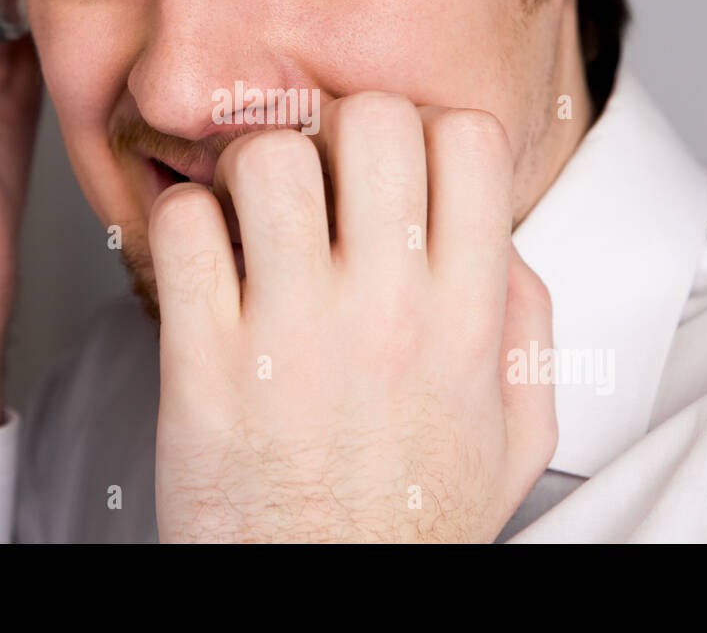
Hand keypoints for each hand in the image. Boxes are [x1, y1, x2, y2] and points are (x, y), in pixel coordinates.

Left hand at [150, 93, 555, 541]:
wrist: (315, 603)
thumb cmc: (404, 521)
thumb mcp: (514, 438)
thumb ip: (525, 329)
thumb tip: (501, 241)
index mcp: (465, 322)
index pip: (468, 139)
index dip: (427, 127)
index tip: (395, 163)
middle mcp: (385, 314)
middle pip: (372, 122)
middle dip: (339, 125)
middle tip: (318, 171)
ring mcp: (291, 334)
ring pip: (269, 157)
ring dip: (251, 165)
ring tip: (250, 210)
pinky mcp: (205, 362)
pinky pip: (183, 227)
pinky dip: (181, 221)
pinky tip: (201, 257)